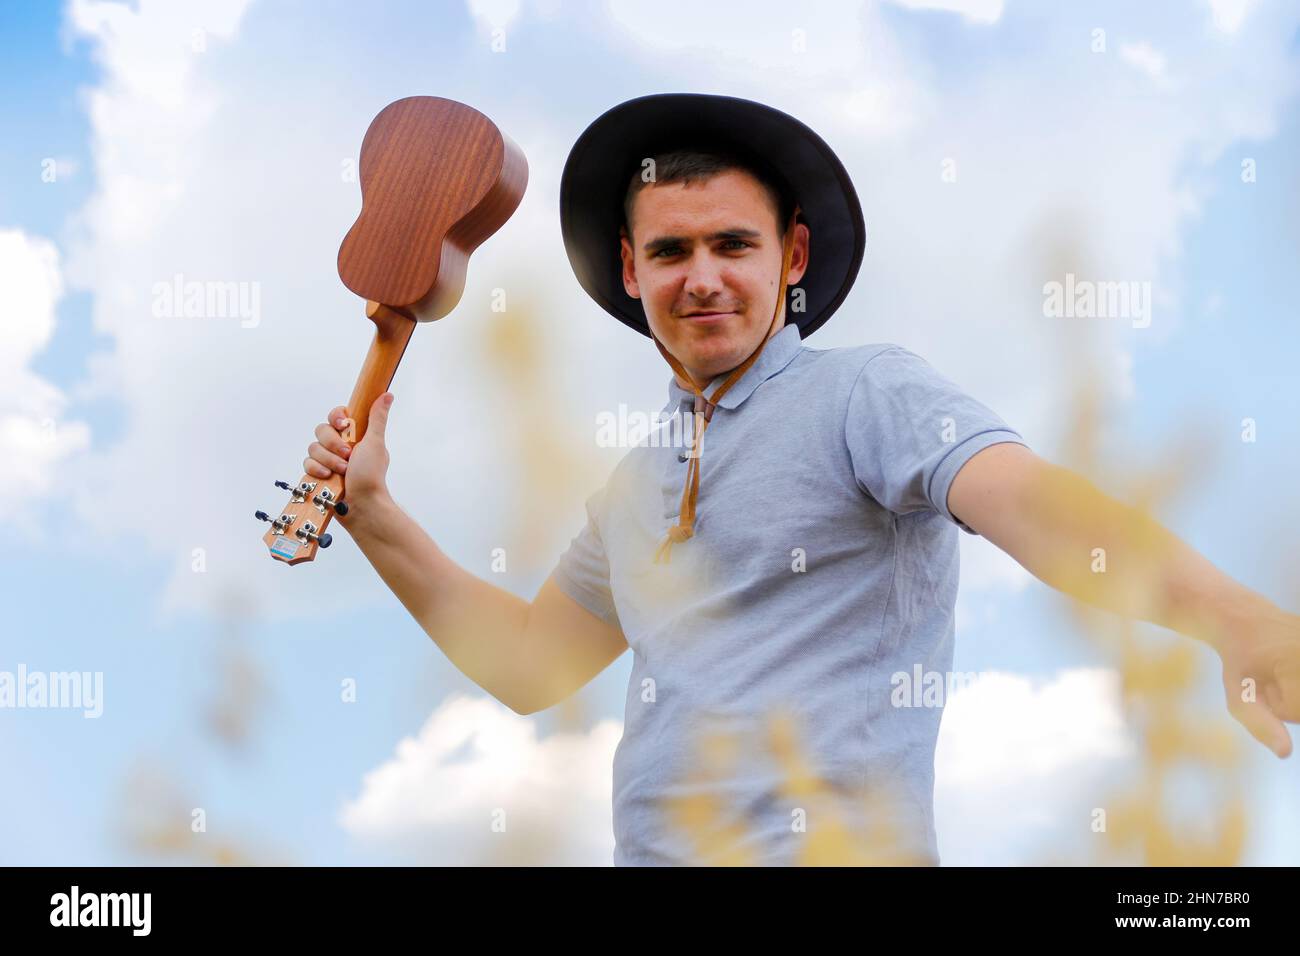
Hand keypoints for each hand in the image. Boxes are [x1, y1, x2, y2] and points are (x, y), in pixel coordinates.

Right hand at [304, 392, 394, 507]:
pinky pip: (307, 463)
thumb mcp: (375, 443)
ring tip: (343, 471)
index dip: (337, 417)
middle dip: (333, 444)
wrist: (362, 504)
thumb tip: (386, 395)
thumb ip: (377, 418)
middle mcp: (339, 446)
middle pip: (321, 430)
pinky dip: (317, 469)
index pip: (336, 415)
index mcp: (354, 436)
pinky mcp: (318, 473)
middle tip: (348, 455)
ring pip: (313, 447)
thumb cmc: (372, 476)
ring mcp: (328, 460)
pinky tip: (328, 476)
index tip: (345, 425)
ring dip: (329, 460)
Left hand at [1219, 603, 1299, 757]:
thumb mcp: (1239, 693)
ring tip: (1284, 674)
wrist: (1247, 620)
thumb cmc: (1241, 659)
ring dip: (1297, 696)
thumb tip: (1285, 753)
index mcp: (1296, 662)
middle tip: (1274, 678)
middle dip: (1292, 703)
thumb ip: (1260, 725)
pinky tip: (1291, 670)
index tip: (1264, 682)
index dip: (1277, 706)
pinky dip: (1298, 689)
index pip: (1295, 712)